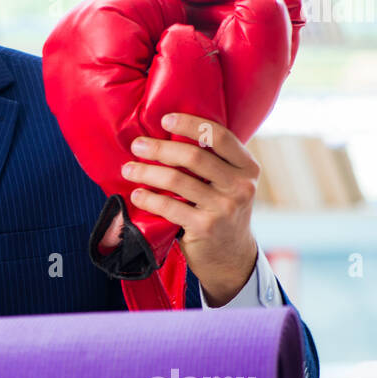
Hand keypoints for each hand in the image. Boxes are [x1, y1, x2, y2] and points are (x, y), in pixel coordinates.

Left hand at [98, 112, 258, 305]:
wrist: (232, 257)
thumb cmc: (223, 210)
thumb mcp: (230, 183)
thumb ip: (214, 161)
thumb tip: (169, 132)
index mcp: (248, 167)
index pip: (219, 136)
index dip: (190, 124)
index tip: (164, 120)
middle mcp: (240, 186)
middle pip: (193, 156)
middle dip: (159, 148)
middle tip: (137, 146)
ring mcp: (224, 208)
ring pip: (177, 180)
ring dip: (146, 172)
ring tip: (128, 169)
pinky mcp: (205, 227)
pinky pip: (169, 207)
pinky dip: (148, 199)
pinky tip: (137, 194)